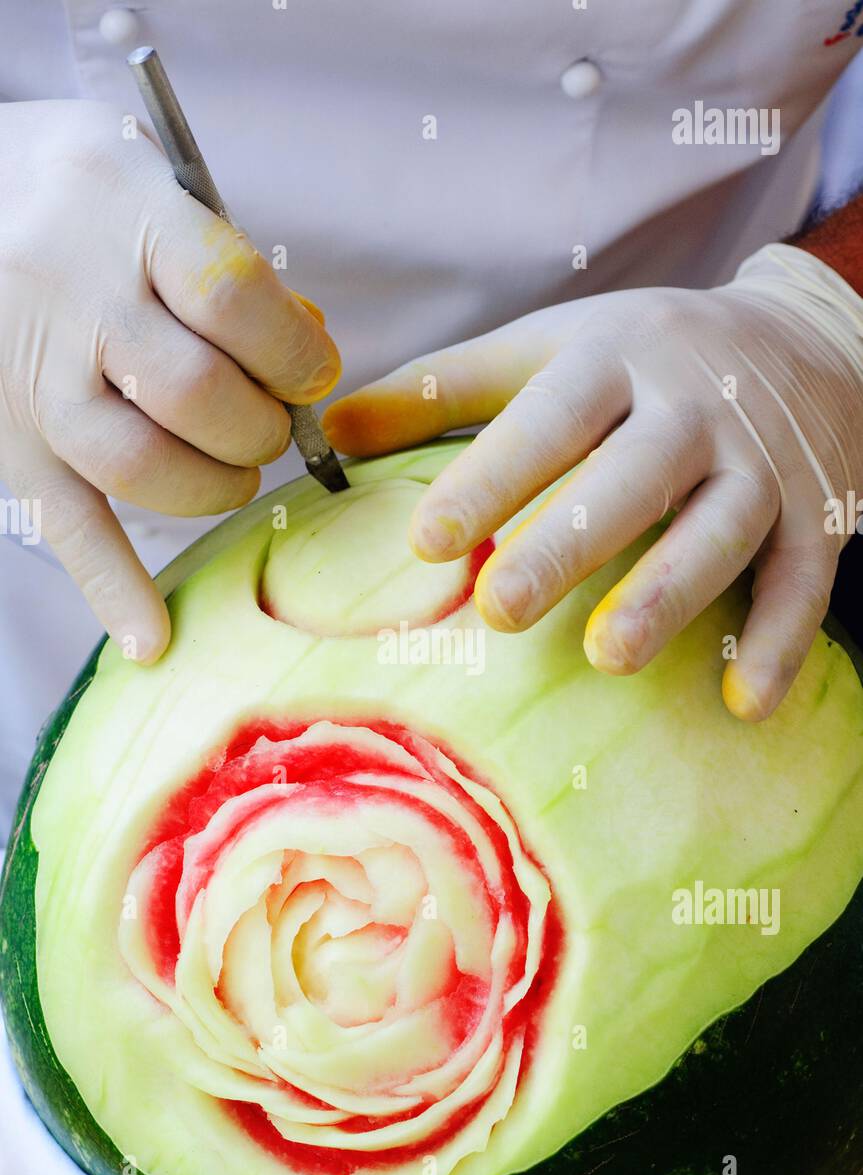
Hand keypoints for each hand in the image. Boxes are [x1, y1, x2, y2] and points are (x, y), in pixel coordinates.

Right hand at [0, 101, 339, 660]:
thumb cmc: (76, 190)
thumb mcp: (150, 178)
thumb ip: (228, 262)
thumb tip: (313, 351)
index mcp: (121, 212)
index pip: (232, 299)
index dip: (293, 353)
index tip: (311, 372)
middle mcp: (68, 294)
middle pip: (193, 394)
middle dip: (258, 428)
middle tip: (266, 427)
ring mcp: (32, 376)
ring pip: (138, 467)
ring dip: (212, 489)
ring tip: (229, 474)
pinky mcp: (10, 440)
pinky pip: (64, 524)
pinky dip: (110, 589)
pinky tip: (149, 640)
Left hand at [324, 243, 862, 720]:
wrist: (811, 338)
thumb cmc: (646, 356)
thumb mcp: (549, 347)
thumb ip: (444, 390)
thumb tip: (329, 434)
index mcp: (615, 357)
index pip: (549, 417)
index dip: (492, 476)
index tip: (429, 539)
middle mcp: (694, 405)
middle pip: (632, 477)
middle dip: (568, 543)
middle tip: (500, 608)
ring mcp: (765, 461)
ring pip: (721, 529)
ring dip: (670, 594)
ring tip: (610, 655)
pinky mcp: (818, 515)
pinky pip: (801, 582)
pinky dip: (777, 641)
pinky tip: (742, 703)